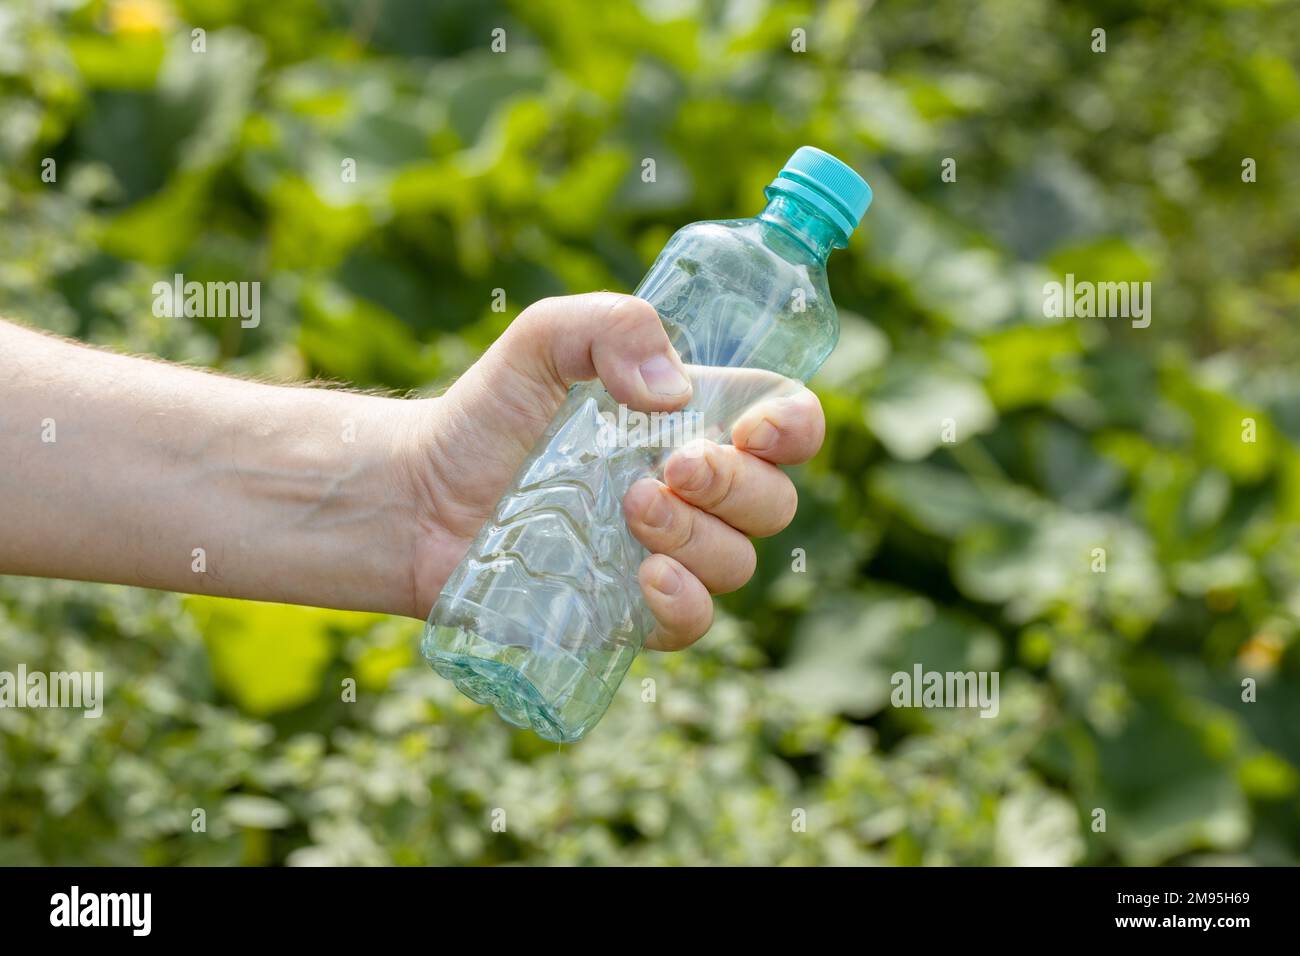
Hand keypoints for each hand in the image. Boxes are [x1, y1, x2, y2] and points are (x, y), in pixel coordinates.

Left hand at [398, 293, 825, 648]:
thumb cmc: (484, 416)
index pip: (786, 428)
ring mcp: (665, 555)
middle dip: (737, 484)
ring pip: (737, 562)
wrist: (416, 497)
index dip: (795, 429)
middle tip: (670, 466)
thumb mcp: (541, 342)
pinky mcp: (627, 613)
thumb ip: (611, 328)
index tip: (757, 430)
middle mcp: (691, 493)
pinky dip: (685, 602)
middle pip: (774, 501)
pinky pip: (694, 623)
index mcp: (690, 422)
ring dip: (699, 536)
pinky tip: (647, 576)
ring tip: (631, 508)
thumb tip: (676, 394)